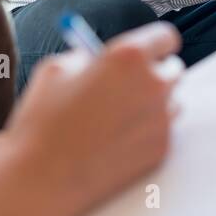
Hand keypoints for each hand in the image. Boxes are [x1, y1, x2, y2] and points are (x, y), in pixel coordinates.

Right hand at [0, 22, 181, 215]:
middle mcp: (153, 85)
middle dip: (154, 72)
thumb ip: (87, 57)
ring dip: (153, 102)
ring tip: (117, 115)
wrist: (42, 178)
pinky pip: (163, 131)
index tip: (147, 49)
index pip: (165, 37)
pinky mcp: (160, 150)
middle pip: (173, 69)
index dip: (154, 42)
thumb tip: (98, 58)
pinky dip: (147, 131)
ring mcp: (160, 120)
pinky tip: (116, 139)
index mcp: (128, 56)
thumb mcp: (56, 69)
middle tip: (129, 81)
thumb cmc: (43, 121)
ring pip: (171, 102)